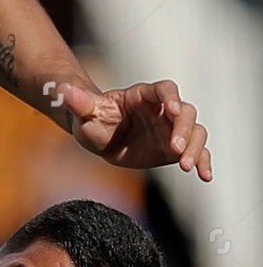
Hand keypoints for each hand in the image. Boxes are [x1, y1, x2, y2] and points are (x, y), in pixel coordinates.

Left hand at [53, 80, 211, 180]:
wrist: (100, 139)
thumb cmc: (92, 121)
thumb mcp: (84, 113)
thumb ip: (78, 102)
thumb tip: (62, 91)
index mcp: (143, 96)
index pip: (164, 90)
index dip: (171, 97)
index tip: (174, 110)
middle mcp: (163, 110)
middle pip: (186, 112)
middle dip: (183, 129)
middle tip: (175, 149)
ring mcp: (171, 129)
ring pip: (195, 132)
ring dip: (195, 148)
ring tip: (185, 167)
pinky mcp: (175, 148)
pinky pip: (197, 152)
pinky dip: (204, 162)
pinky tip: (205, 176)